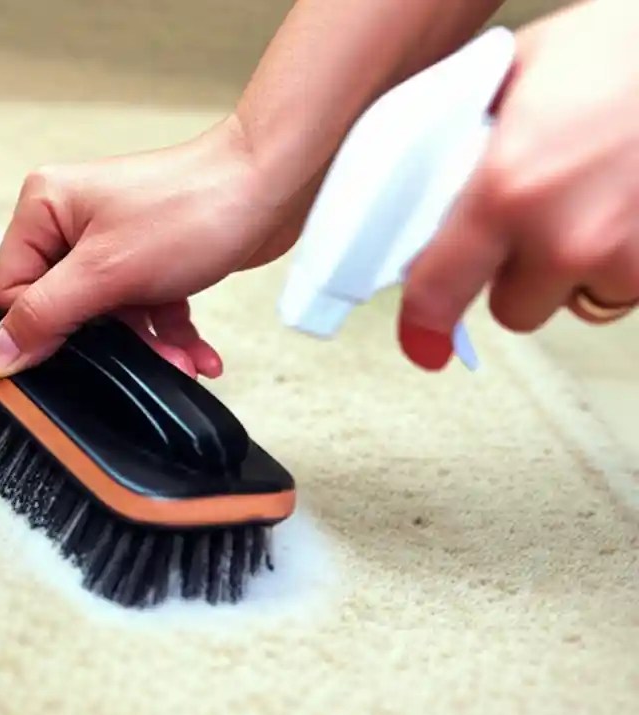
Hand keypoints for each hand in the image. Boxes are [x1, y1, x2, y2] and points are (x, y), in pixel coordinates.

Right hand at [0, 118, 314, 378]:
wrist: (272, 185)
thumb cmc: (194, 206)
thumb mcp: (105, 273)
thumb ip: (45, 317)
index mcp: (44, 208)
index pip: (12, 290)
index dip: (42, 327)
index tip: (78, 348)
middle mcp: (72, 220)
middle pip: (62, 308)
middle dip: (108, 342)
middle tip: (141, 356)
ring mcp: (112, 239)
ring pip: (108, 317)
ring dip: (145, 346)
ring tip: (179, 359)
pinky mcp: (149, 257)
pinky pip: (142, 309)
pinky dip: (167, 334)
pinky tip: (194, 353)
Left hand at [399, 0, 638, 369]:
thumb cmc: (618, 46)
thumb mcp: (510, 78)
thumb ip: (461, 143)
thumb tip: (428, 194)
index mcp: (506, 191)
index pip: (439, 292)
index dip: (424, 324)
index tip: (422, 342)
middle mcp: (567, 238)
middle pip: (513, 310)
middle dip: (513, 275)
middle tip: (529, 220)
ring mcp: (627, 257)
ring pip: (574, 302)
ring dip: (571, 270)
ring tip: (587, 200)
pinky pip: (625, 287)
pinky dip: (619, 260)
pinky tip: (622, 206)